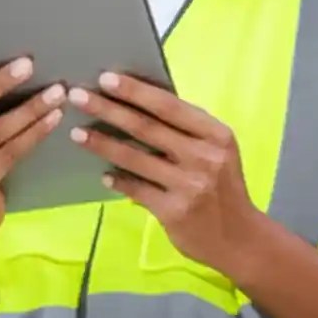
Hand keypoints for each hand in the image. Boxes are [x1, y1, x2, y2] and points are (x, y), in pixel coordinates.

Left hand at [66, 72, 261, 271]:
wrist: (240, 239)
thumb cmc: (222, 188)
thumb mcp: (217, 152)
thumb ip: (186, 131)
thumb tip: (137, 105)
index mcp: (216, 134)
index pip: (169, 106)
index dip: (135, 91)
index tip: (105, 78)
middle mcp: (204, 157)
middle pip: (147, 127)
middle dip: (108, 109)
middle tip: (77, 96)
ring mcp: (189, 185)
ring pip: (135, 158)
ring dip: (102, 144)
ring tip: (76, 133)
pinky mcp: (175, 211)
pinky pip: (136, 189)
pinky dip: (118, 180)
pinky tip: (103, 174)